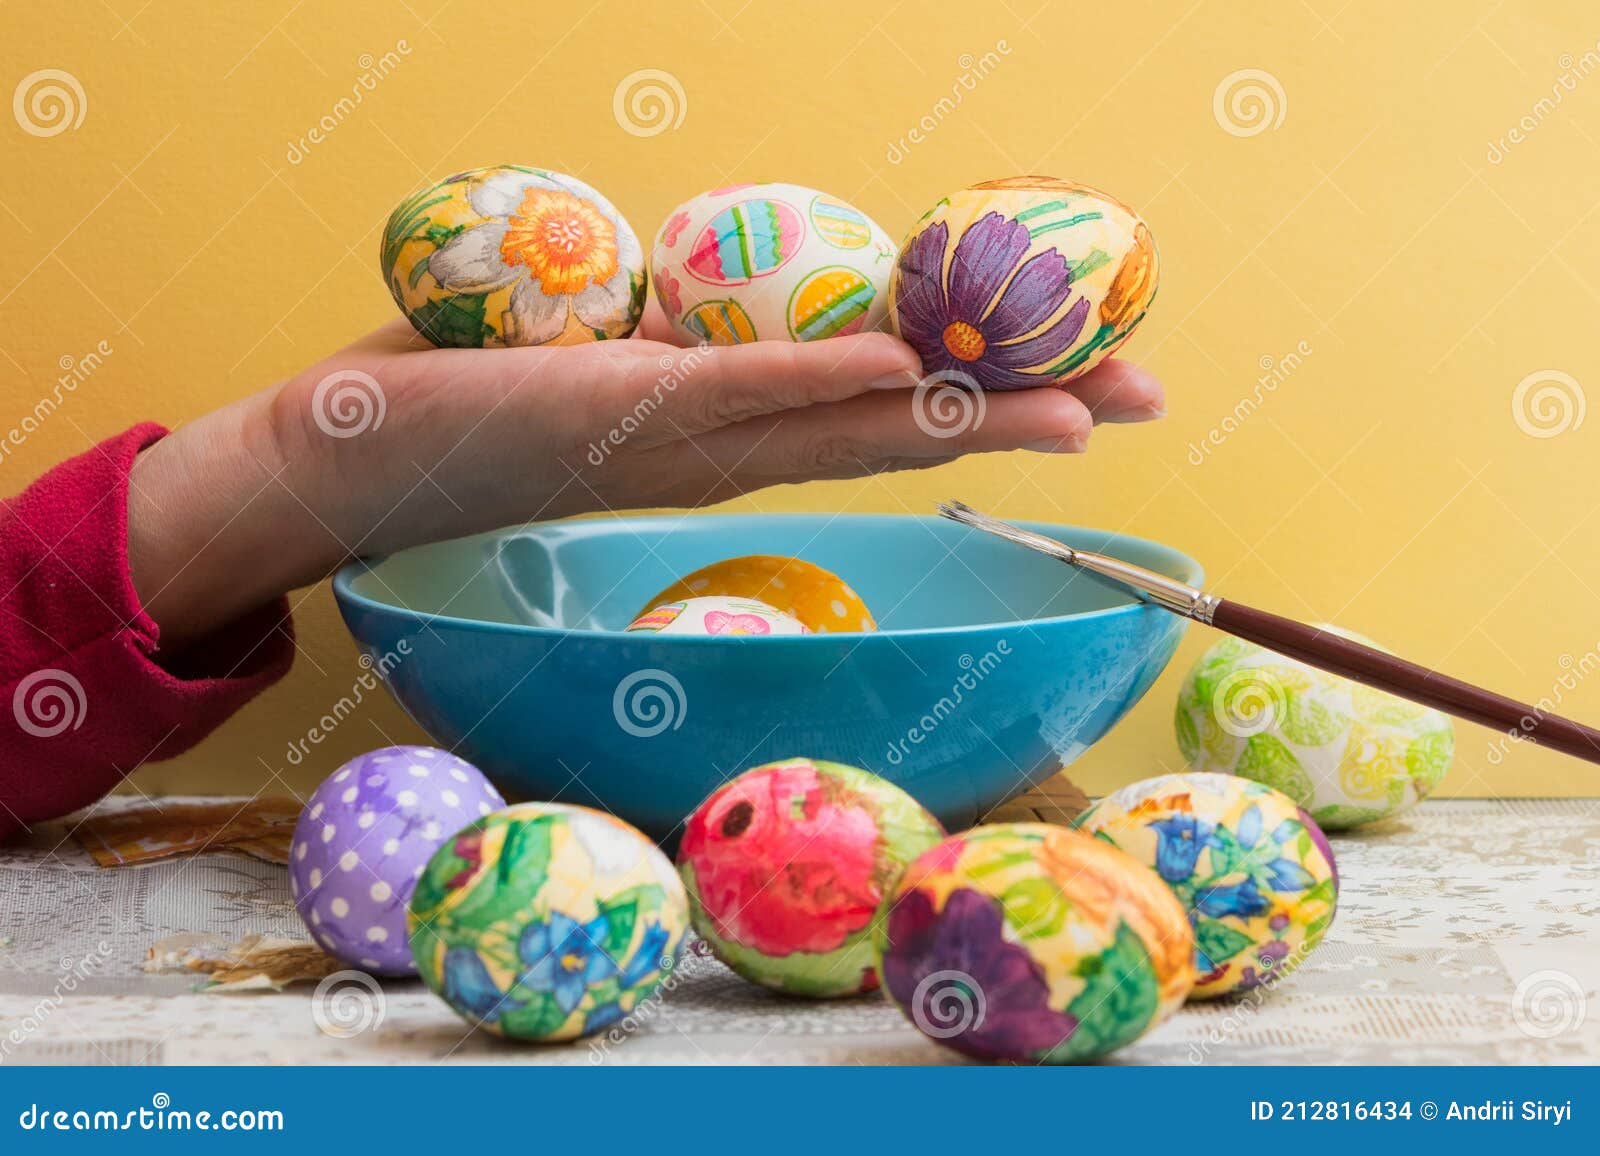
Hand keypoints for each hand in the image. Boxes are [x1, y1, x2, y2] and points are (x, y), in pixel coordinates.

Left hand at [128, 303, 1163, 646]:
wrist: (349, 450)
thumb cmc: (476, 394)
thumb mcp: (609, 349)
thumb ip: (681, 331)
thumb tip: (727, 295)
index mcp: (736, 425)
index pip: (890, 398)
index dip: (992, 386)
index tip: (1088, 373)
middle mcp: (731, 446)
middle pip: (906, 423)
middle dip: (1028, 410)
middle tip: (1144, 398)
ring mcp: (686, 438)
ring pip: (853, 423)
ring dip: (967, 411)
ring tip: (1079, 399)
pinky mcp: (623, 412)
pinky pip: (742, 395)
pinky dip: (824, 381)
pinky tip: (905, 371)